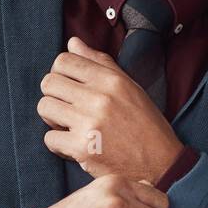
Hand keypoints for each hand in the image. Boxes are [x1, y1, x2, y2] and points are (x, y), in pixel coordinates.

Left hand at [38, 36, 183, 183]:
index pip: (64, 60)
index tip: (70, 86)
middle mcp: (99, 98)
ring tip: (69, 125)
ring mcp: (89, 123)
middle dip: (54, 95)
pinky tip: (74, 145)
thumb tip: (72, 42)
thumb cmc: (144, 125)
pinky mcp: (82, 149)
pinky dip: (58, 143)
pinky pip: (50, 138)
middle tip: (68, 108)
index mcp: (112, 80)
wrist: (162, 165)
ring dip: (52, 118)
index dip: (61, 73)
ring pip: (45, 107)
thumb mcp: (129, 87)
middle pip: (49, 82)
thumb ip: (99, 63)